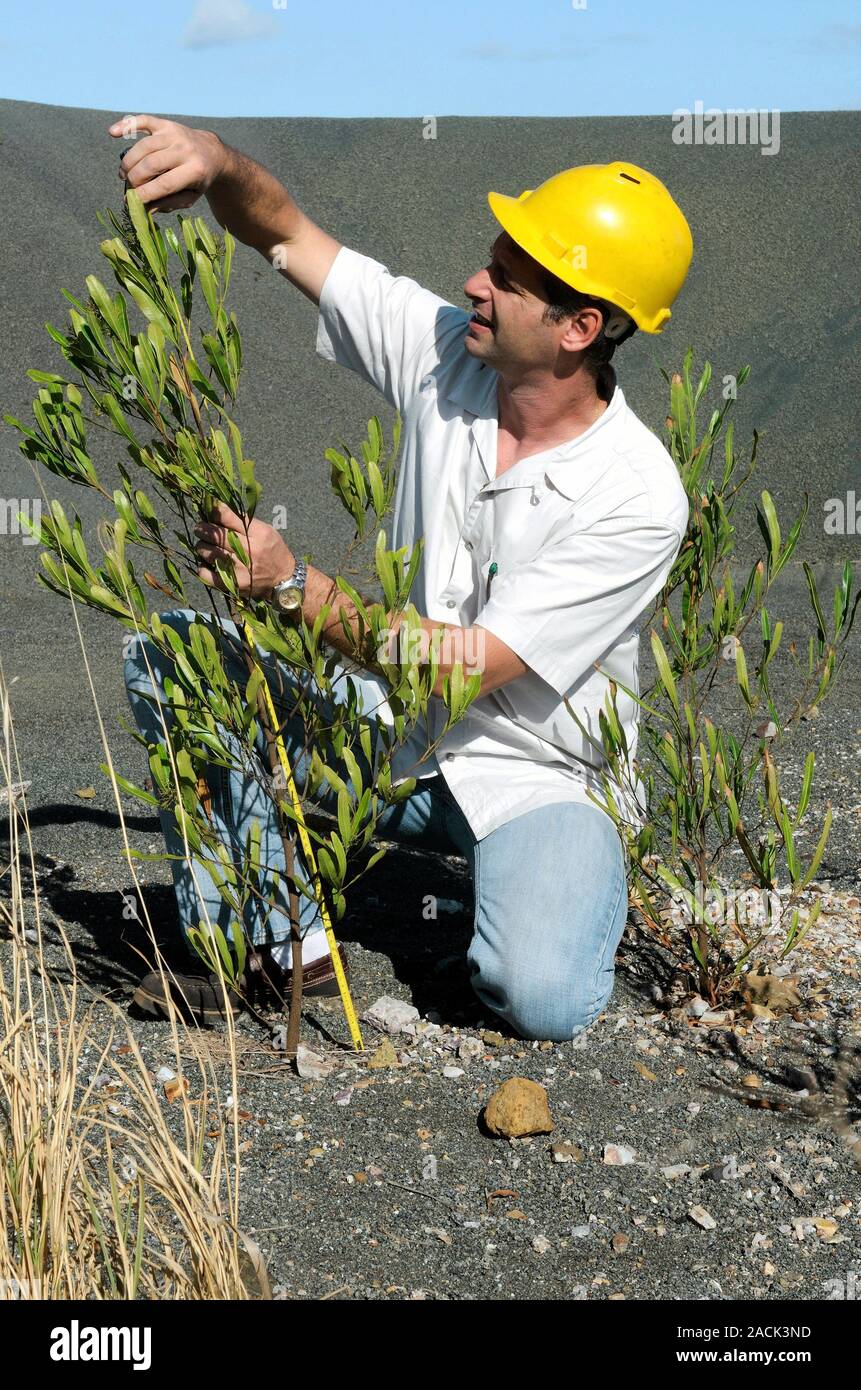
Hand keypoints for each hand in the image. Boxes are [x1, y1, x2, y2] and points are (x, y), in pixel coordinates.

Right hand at [110, 113, 226, 213]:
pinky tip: (112, 133)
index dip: (145, 194)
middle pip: (151, 164)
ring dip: (128, 163)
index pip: (164, 184)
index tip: (131, 202)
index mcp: (195, 170)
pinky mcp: (165, 124)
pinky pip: (143, 121)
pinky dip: (126, 125)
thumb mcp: (190, 197)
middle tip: (129, 188)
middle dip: (135, 179)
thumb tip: (144, 208)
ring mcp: (174, 134)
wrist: (212, 153)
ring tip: (124, 175)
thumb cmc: (197, 180)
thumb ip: (169, 203)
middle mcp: (185, 149)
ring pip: (143, 147)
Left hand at [194, 503, 294, 598]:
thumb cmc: (272, 550)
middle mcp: (249, 551)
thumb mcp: (265, 530)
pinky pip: (208, 575)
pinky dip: (202, 568)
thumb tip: (218, 509)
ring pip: (209, 553)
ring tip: (204, 546)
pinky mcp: (234, 583)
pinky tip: (205, 564)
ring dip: (202, 547)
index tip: (209, 512)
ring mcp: (240, 568)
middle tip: (199, 529)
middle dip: (202, 530)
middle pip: (215, 535)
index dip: (214, 512)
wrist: (283, 578)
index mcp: (257, 534)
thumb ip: (244, 521)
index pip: (229, 518)